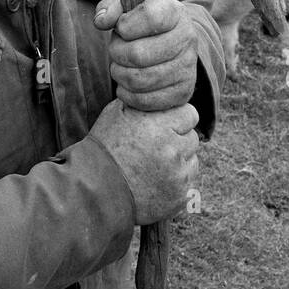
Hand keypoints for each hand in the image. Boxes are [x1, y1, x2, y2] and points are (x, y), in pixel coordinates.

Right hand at [88, 99, 198, 225]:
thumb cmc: (105, 148)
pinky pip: (187, 183)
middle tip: (155, 147)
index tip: (165, 125)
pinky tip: (155, 182)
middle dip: (178, 140)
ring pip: (192, 161)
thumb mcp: (116, 113)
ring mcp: (178, 176)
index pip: (191, 114)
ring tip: (153, 166)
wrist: (96, 190)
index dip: (177, 118)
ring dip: (179, 162)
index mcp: (160, 126)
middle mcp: (173, 150)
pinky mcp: (179, 196)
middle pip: (192, 138)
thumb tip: (157, 92)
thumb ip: (143, 102)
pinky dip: (175, 182)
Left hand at [95, 0, 198, 112]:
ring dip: (119, 74)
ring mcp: (187, 66)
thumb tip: (102, 21)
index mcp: (174, 12)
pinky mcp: (182, 92)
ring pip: (138, 79)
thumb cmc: (141, 24)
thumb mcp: (126, 8)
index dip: (125, 25)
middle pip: (137, 54)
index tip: (121, 28)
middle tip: (116, 50)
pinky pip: (144, 100)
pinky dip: (127, 94)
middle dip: (116, 53)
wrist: (170, 44)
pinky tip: (126, 83)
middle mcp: (187, 37)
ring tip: (120, 65)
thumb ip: (110, 8)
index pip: (149, 17)